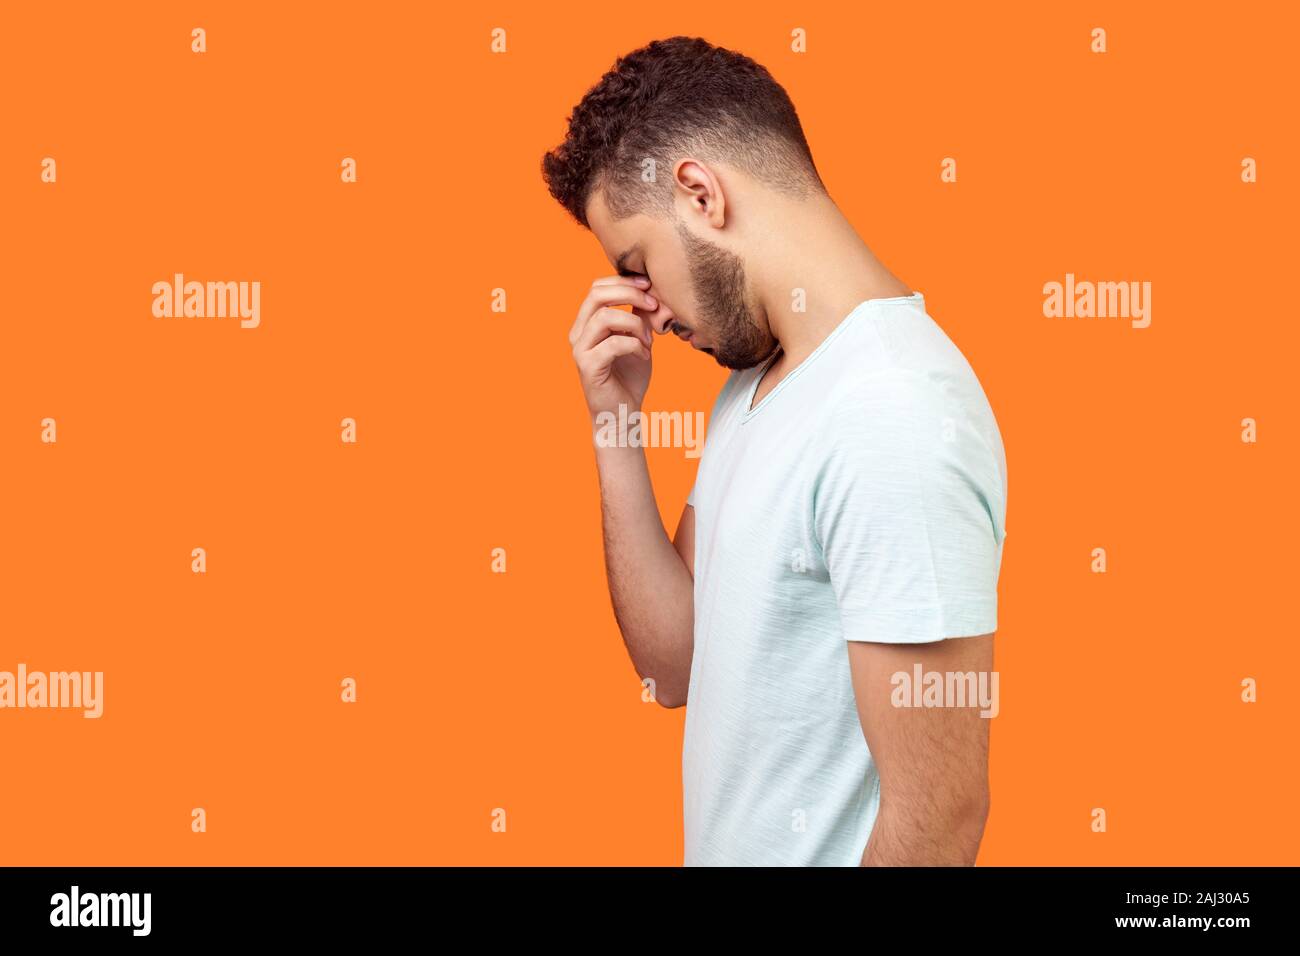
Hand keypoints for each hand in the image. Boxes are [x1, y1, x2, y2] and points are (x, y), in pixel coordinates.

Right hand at [568, 274, 658, 418]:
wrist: (622, 412)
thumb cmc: (629, 376)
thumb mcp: (639, 338)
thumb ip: (639, 315)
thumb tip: (650, 289)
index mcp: (587, 323)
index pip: (597, 288)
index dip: (623, 281)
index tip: (649, 285)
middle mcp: (578, 333)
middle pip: (597, 295)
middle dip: (630, 294)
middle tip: (654, 304)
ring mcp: (580, 350)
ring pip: (605, 317)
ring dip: (635, 324)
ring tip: (649, 340)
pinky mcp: (587, 367)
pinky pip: (613, 343)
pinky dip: (635, 345)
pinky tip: (645, 355)